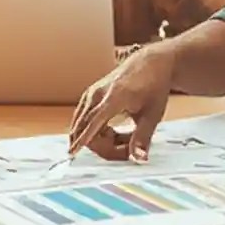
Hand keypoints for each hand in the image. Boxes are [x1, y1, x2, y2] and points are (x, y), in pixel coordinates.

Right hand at [69, 45, 175, 160]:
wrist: (150, 64)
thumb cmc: (153, 88)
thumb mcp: (153, 115)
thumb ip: (143, 138)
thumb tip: (139, 159)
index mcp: (114, 98)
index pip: (93, 123)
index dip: (82, 139)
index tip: (71, 153)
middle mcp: (97, 94)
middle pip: (86, 128)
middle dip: (103, 146)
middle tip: (127, 149)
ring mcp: (91, 94)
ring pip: (83, 125)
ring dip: (99, 139)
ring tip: (123, 137)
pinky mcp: (89, 96)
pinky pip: (84, 120)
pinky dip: (95, 131)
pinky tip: (112, 130)